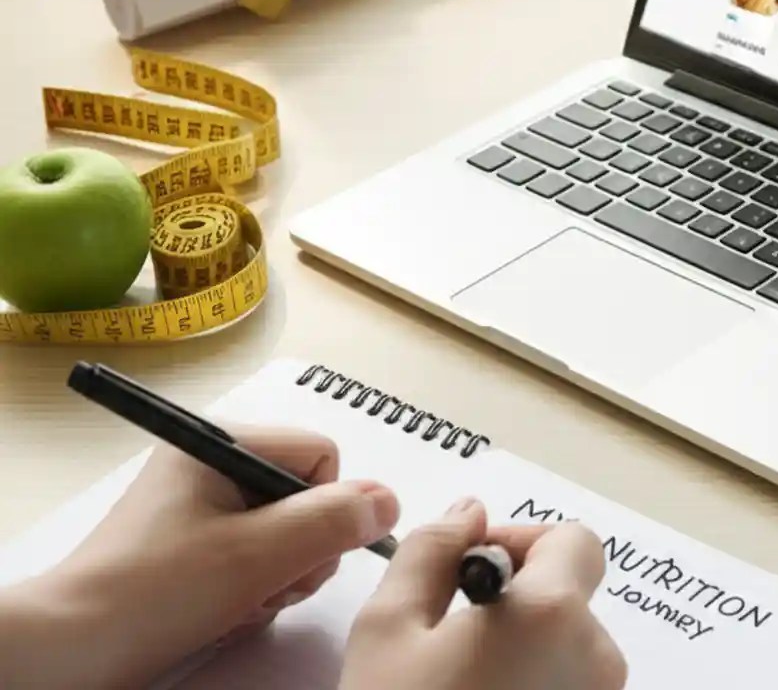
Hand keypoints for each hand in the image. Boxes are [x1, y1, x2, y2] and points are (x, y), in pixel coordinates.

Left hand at [0, 426, 399, 688]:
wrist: (75, 648)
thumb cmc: (147, 594)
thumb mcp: (256, 554)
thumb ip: (330, 521)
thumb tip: (386, 500)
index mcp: (220, 443)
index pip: (321, 455)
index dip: (325, 508)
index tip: (296, 548)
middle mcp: (214, 465)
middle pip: (309, 495)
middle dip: (303, 549)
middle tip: (268, 580)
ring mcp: (204, 505)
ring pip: (290, 531)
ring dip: (281, 574)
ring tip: (243, 598)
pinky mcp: (198, 543)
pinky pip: (261, 555)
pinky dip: (258, 586)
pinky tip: (230, 606)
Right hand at [339, 499, 626, 689]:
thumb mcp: (388, 629)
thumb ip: (431, 550)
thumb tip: (465, 512)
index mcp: (553, 617)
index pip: (574, 540)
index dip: (522, 541)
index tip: (473, 569)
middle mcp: (596, 662)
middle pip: (571, 597)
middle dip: (516, 600)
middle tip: (451, 634)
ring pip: (569, 650)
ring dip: (523, 649)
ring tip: (459, 685)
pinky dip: (534, 688)